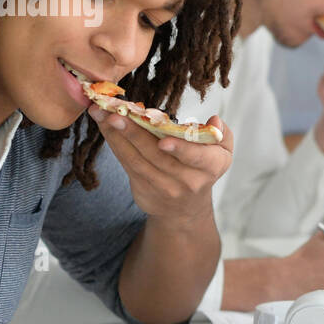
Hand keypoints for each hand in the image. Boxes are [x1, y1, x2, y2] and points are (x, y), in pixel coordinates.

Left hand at [89, 106, 231, 229]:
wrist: (185, 209)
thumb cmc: (203, 168)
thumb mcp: (222, 152)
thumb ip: (221, 133)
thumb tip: (214, 121)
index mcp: (211, 166)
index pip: (197, 157)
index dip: (181, 150)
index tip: (163, 141)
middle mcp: (188, 181)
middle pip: (158, 156)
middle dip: (135, 133)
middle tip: (116, 115)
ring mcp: (163, 188)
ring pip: (137, 159)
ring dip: (117, 136)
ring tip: (101, 115)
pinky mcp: (143, 190)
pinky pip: (127, 163)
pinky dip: (114, 143)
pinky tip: (104, 126)